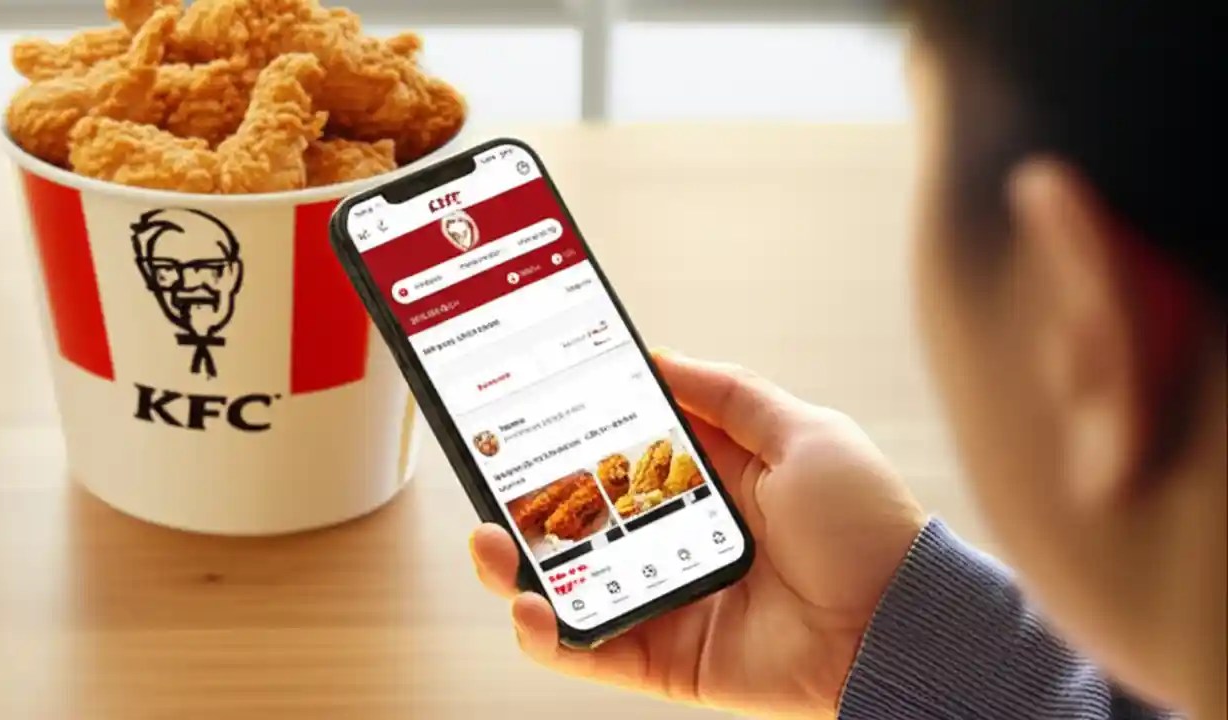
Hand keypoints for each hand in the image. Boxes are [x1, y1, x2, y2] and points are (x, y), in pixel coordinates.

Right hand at [470, 351, 926, 717]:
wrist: (901, 624)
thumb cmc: (865, 525)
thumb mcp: (802, 432)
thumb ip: (727, 394)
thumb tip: (656, 356)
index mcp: (708, 482)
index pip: (620, 452)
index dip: (571, 433)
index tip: (522, 408)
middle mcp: (678, 538)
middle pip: (583, 520)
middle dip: (528, 501)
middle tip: (489, 476)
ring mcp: (668, 599)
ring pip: (572, 584)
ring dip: (517, 567)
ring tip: (491, 543)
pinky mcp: (668, 659)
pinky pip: (595, 650)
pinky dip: (551, 635)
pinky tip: (532, 605)